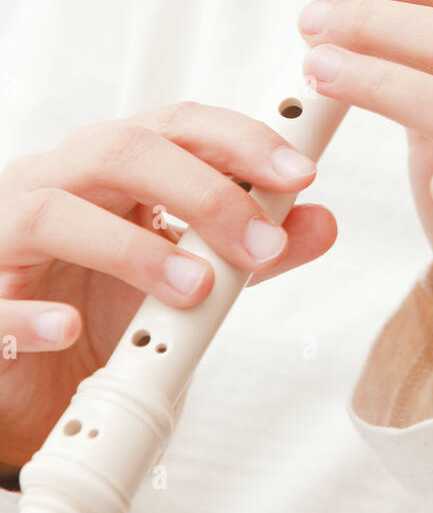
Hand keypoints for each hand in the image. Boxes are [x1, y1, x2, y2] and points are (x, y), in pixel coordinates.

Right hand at [0, 102, 336, 466]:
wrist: (33, 386)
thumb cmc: (103, 307)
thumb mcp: (188, 278)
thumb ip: (248, 250)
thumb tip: (321, 222)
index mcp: (108, 168)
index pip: (176, 126)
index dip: (240, 139)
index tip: (300, 173)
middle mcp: (54, 185)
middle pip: (120, 152)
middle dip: (202, 190)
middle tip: (260, 243)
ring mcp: (5, 240)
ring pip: (55, 212)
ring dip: (133, 249)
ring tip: (195, 288)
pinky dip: (34, 317)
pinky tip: (70, 330)